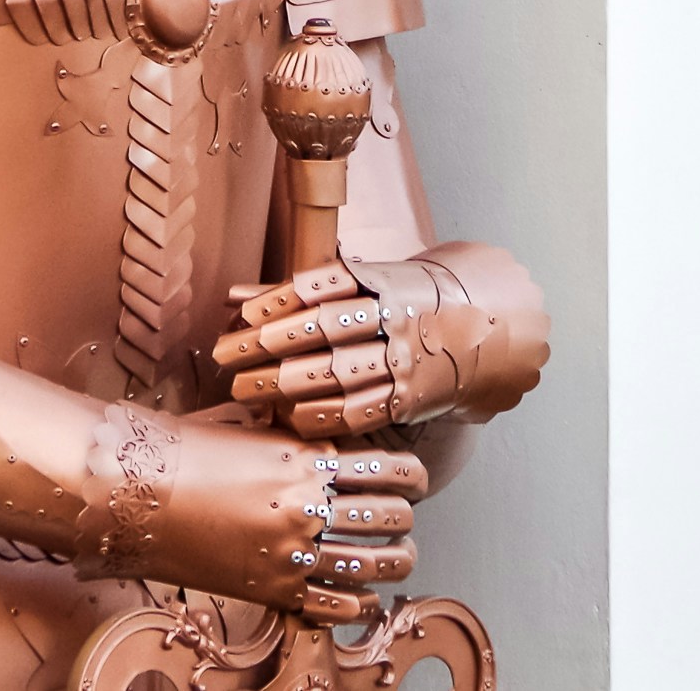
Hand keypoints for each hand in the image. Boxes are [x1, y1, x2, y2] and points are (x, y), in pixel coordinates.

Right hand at [105, 418, 425, 619]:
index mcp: (308, 457)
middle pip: (392, 520)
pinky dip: (360, 605)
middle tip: (402, 521)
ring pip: (374, 567)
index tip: (414, 482)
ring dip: (394, 564)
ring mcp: (292, 552)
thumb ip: (299, 431)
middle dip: (404, 521)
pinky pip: (337, 606)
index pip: (392, 469)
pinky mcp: (274, 589)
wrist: (138, 490)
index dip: (412, 477)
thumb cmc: (190, 447)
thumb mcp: (252, 422)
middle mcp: (309, 506)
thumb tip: (331, 427)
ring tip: (397, 559)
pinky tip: (365, 599)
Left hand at [212, 245, 548, 437]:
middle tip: (226, 359)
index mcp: (378, 280)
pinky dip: (323, 417)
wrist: (473, 327)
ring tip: (245, 391)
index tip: (241, 316)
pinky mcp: (409, 398)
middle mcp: (393, 317)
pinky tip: (288, 418)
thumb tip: (231, 298)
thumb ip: (293, 297)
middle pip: (326, 329)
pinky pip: (363, 411)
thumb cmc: (393, 304)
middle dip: (271, 345)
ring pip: (340, 372)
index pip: (324, 286)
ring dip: (287, 385)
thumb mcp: (355, 288)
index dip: (281, 300)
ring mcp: (405, 359)